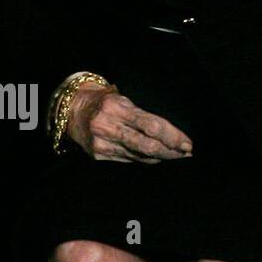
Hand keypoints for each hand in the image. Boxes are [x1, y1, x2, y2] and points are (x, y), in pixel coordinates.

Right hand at [68, 87, 192, 163]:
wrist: (73, 111)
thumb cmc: (106, 103)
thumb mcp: (124, 100)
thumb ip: (144, 116)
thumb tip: (171, 135)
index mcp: (116, 108)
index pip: (151, 125)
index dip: (172, 136)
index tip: (187, 142)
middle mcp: (107, 127)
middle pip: (147, 145)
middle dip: (170, 151)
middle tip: (186, 153)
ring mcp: (101, 144)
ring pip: (140, 155)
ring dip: (161, 158)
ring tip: (177, 156)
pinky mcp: (98, 156)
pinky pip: (129, 161)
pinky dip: (146, 160)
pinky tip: (158, 158)